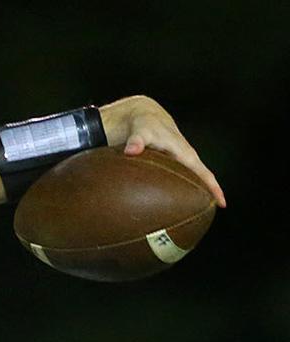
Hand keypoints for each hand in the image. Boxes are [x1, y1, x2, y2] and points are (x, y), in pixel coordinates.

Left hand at [101, 95, 224, 206]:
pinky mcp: (171, 163)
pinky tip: (175, 205)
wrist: (142, 116)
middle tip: (209, 215)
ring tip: (197, 215)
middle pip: (200, 179)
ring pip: (190, 180)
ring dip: (195, 195)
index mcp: (182, 151)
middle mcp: (184, 157)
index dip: (213, 188)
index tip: (222, 203)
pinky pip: (180, 178)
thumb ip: (136, 140)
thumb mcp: (140, 130)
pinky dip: (180, 191)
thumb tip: (131, 150)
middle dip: (207, 196)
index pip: (202, 172)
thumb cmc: (144, 124)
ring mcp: (178, 161)